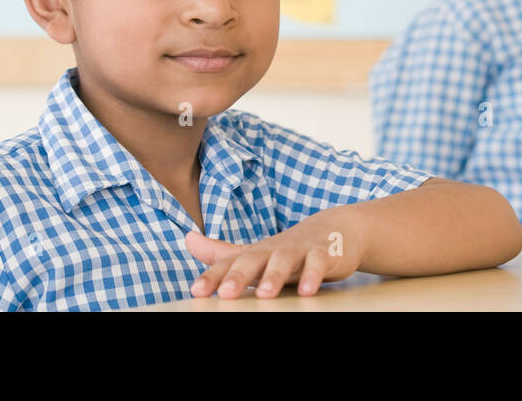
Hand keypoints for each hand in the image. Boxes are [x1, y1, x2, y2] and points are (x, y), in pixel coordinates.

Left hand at [184, 213, 364, 298]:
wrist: (335, 228)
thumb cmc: (289, 248)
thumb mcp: (255, 252)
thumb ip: (221, 252)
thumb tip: (186, 238)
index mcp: (257, 252)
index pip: (230, 263)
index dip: (213, 276)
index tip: (196, 291)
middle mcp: (275, 249)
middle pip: (254, 259)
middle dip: (239, 276)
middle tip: (226, 293)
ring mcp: (300, 249)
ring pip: (285, 260)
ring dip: (275, 276)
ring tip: (266, 295)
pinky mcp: (325, 253)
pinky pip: (318, 263)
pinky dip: (313, 275)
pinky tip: (307, 290)